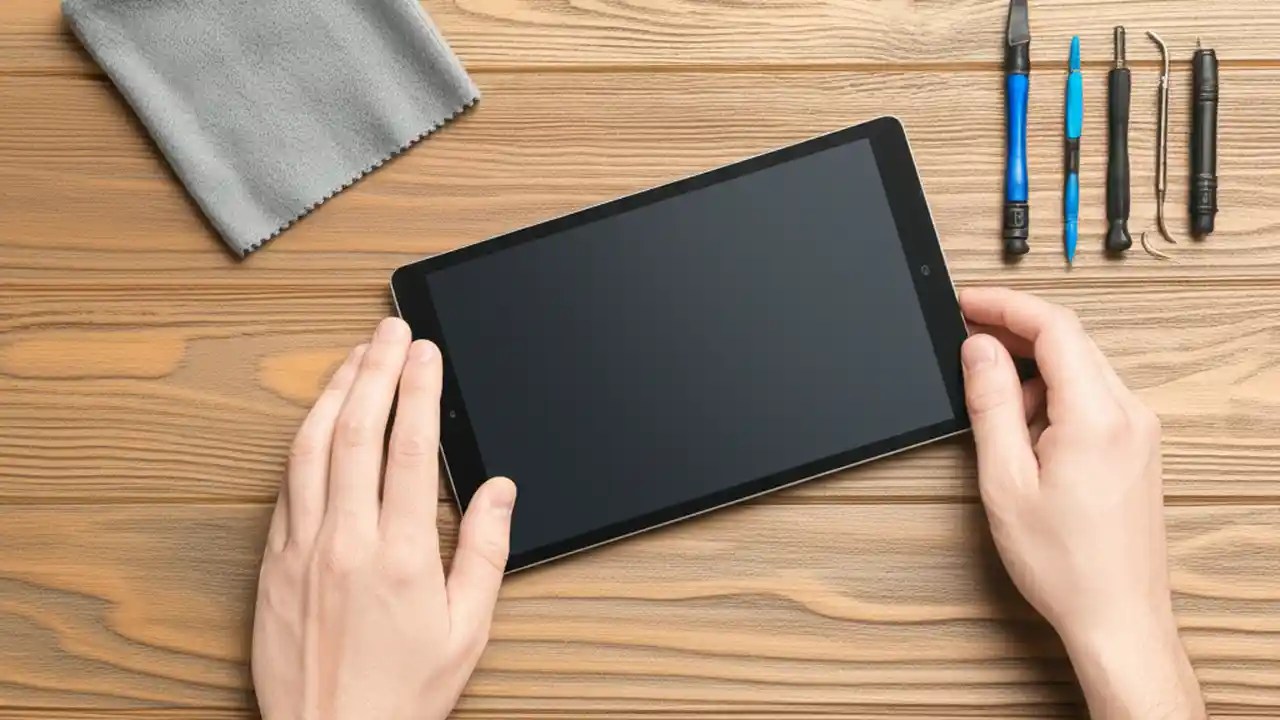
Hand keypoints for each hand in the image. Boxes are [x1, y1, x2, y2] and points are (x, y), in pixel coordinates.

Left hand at [252, 318, 516, 719]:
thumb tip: (497, 490)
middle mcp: (345, 542)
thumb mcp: (467, 631)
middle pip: (355, 432)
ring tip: (353, 357)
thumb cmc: (401, 693)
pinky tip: (316, 421)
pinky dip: (301, 441)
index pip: (409, 449)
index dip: (417, 389)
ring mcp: (301, 549)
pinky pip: (285, 485)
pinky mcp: (273, 563)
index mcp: (401, 556)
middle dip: (375, 369)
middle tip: (389, 330)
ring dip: (332, 393)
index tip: (425, 353)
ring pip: (308, 449)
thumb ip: (484, 553)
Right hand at [959, 288, 1205, 719]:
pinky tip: (1027, 435)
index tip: (966, 302)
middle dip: (1014, 334)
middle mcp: (1129, 414)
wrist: (1118, 617)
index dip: (1004, 305)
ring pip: (1080, 369)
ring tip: (996, 418)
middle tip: (967, 346)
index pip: (1054, 327)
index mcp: (1097, 417)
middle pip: (1070, 341)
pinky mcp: (1138, 447)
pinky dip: (1053, 397)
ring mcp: (1140, 430)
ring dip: (1032, 372)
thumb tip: (980, 348)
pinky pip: (1093, 397)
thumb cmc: (1065, 564)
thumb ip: (992, 404)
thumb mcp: (1006, 481)